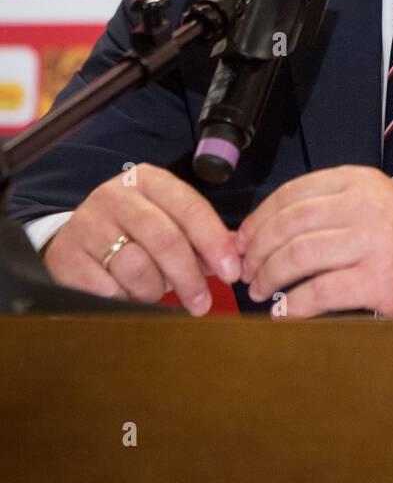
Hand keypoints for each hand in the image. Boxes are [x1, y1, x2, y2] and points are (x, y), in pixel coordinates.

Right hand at [42, 163, 241, 314]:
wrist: (76, 238)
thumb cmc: (134, 230)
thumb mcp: (168, 222)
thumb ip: (201, 237)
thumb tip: (235, 256)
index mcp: (148, 180)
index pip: (190, 208)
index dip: (214, 242)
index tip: (231, 272)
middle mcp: (115, 194)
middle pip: (165, 239)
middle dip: (189, 276)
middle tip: (201, 303)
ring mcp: (88, 222)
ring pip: (137, 268)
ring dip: (153, 290)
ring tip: (154, 291)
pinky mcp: (67, 254)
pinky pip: (109, 288)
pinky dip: (124, 299)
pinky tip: (125, 293)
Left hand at [236, 166, 392, 321]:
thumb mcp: (377, 203)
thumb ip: (332, 208)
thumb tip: (273, 228)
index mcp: (359, 183)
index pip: (291, 193)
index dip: (258, 219)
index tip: (243, 238)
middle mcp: (364, 206)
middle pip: (289, 224)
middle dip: (257, 250)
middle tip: (246, 269)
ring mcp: (372, 243)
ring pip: (298, 256)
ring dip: (270, 277)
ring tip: (262, 290)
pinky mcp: (378, 280)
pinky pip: (319, 292)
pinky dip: (294, 305)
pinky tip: (285, 312)